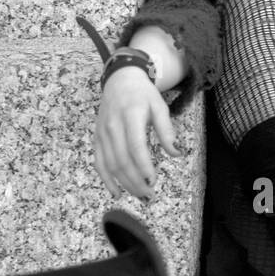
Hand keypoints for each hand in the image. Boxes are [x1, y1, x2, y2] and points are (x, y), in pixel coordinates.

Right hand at [94, 67, 181, 199]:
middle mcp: (113, 125)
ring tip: (140, 196)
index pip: (135, 146)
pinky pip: (99, 162)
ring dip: (124, 184)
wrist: (120, 79)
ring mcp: (102, 133)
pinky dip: (106, 180)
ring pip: (110, 164)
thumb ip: (167, 130)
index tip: (153, 181)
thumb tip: (176, 153)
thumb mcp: (160, 106)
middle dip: (135, 181)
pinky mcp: (97, 138)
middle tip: (149, 196)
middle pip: (122, 160)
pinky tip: (117, 193)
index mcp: (130, 115)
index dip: (143, 166)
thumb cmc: (143, 95)